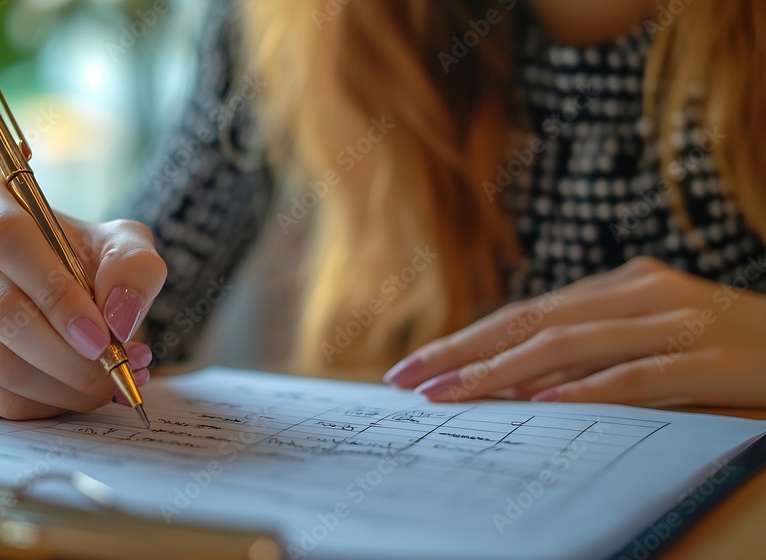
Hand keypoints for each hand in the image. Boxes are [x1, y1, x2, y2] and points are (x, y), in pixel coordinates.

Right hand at [0, 172, 166, 418]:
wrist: (54, 288)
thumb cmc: (82, 258)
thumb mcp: (121, 245)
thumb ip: (133, 268)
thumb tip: (120, 315)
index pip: (6, 239)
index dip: (57, 293)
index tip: (102, 335)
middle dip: (67, 352)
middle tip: (115, 370)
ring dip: (63, 384)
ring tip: (109, 383)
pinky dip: (45, 405)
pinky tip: (77, 394)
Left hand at [384, 256, 765, 407]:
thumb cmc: (726, 349)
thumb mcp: (653, 336)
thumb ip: (594, 350)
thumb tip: (519, 384)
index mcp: (622, 285)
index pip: (526, 313)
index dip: (467, 338)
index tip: (417, 364)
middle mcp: (640, 292)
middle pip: (532, 322)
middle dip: (462, 351)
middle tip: (408, 377)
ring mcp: (674, 321)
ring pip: (569, 344)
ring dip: (502, 372)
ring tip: (451, 393)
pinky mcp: (706, 356)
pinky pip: (636, 375)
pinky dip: (584, 388)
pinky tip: (541, 403)